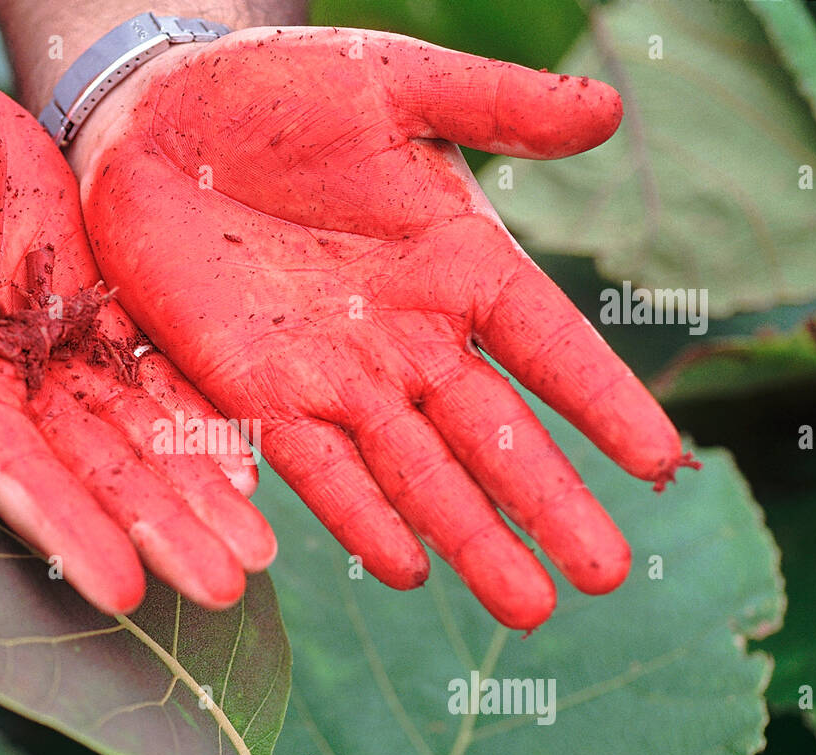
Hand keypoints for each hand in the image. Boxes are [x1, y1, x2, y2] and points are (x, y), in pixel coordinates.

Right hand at [0, 63, 274, 613]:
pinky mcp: (90, 311)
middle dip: (156, 529)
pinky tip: (243, 469)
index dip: (62, 527)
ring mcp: (51, 353)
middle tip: (224, 589)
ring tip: (256, 554)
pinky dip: (195, 421)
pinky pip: (152, 376)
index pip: (4, 468)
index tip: (122, 591)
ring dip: (193, 494)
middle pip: (88, 471)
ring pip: (134, 436)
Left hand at [69, 27, 695, 629]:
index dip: (600, 401)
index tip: (658, 462)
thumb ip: (496, 108)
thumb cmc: (277, 90)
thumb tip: (610, 112)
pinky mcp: (256, 391)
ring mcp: (334, 373)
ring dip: (468, 537)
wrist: (157, 116)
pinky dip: (359, 515)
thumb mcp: (395, 86)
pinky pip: (316, 464)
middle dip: (546, 502)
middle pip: (490, 432)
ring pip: (414, 470)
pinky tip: (406, 565)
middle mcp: (407, 336)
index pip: (548, 346)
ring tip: (526, 606)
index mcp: (455, 265)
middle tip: (602, 576)